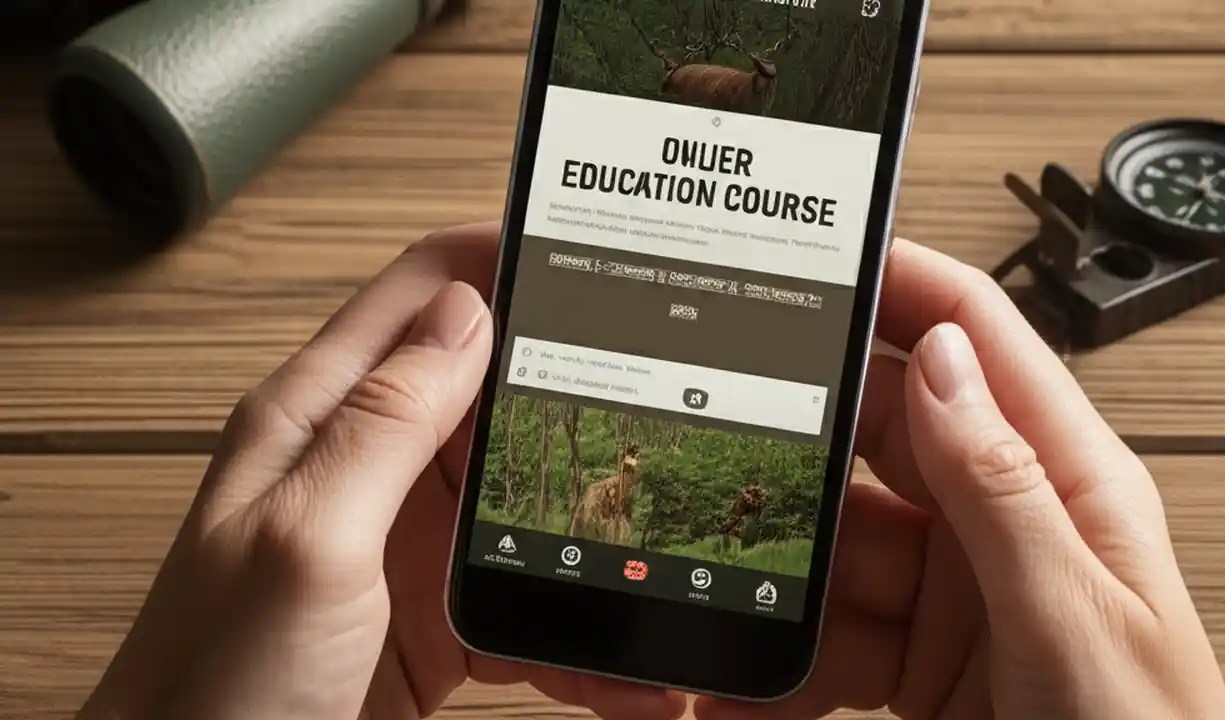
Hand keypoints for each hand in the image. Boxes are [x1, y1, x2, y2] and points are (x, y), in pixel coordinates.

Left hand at [77, 223, 685, 719]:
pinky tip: (607, 649)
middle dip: (570, 381)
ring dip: (583, 504)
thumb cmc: (215, 685)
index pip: (420, 292)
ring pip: (518, 484)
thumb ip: (385, 421)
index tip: (583, 249)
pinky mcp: (433, 610)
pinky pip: (521, 585)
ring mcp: (403, 539)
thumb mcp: (308, 538)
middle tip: (658, 386)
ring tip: (646, 526)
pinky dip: (571, 614)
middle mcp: (365, 464)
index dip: (499, 255)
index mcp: (319, 419)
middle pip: (487, 382)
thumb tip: (465, 315)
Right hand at [697, 239, 1224, 718]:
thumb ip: (1004, 492)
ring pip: (836, 539)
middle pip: (880, 431)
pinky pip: (827, 628)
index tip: (818, 256)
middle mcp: (1002, 520)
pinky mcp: (912, 652)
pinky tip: (748, 678)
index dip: (900, 282)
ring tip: (718, 582)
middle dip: (799, 431)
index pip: (977, 341)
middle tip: (714, 424)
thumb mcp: (1077, 624)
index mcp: (1065, 482)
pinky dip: (780, 655)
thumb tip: (941, 363)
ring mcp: (951, 587)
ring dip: (775, 566)